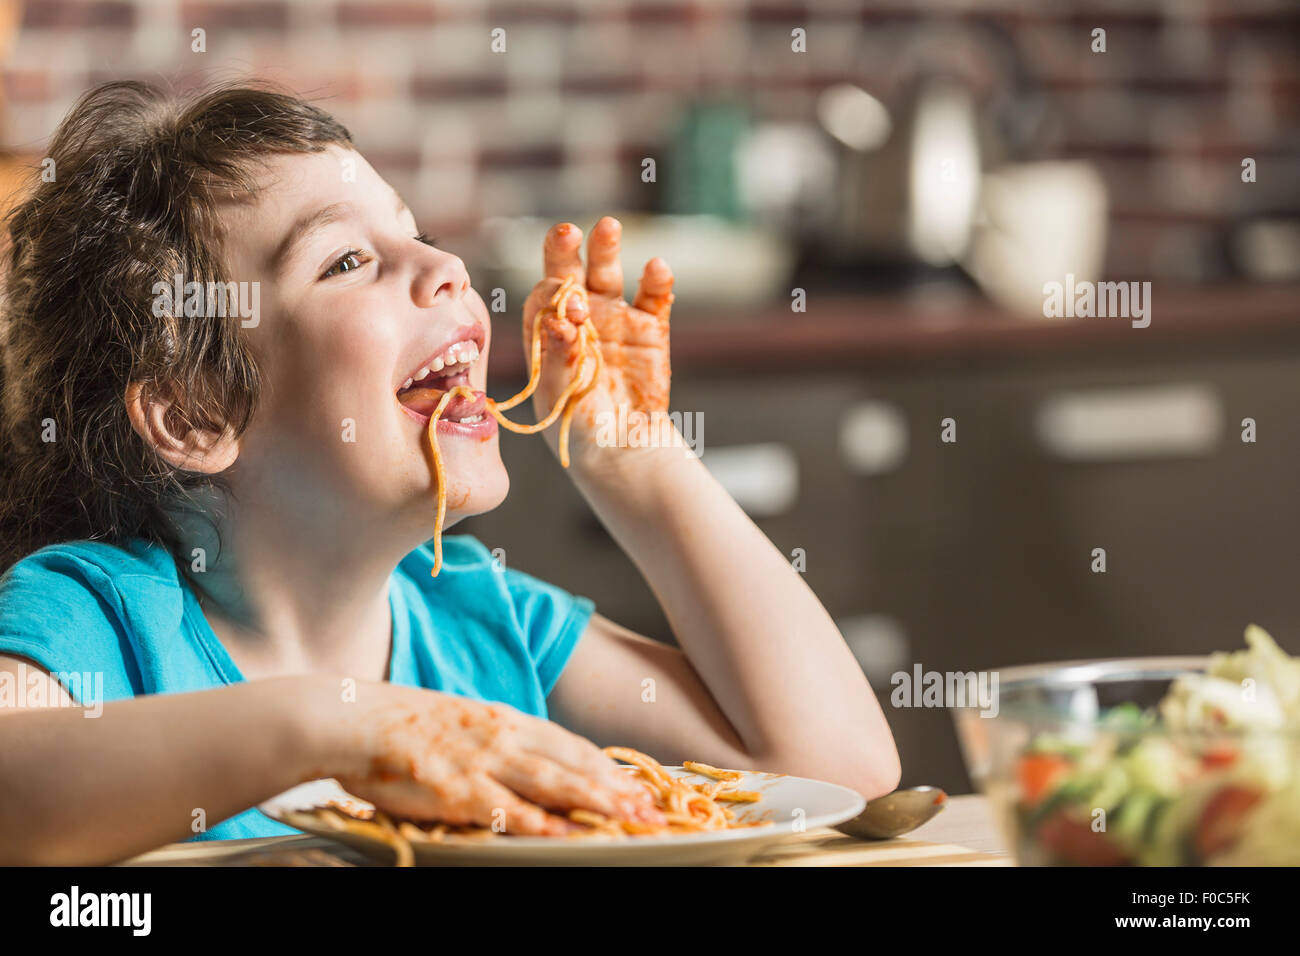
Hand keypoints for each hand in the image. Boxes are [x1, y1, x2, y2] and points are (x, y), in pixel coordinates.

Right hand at [327, 683, 664, 834]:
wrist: (351, 719)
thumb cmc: (398, 724)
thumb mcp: (459, 721)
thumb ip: (494, 739)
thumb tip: (523, 760)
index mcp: (502, 718)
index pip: (568, 743)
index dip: (605, 765)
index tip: (635, 783)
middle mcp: (502, 735)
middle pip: (573, 763)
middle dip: (616, 787)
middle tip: (651, 808)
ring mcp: (483, 762)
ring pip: (554, 784)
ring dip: (598, 803)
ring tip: (631, 819)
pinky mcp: (459, 790)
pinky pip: (511, 811)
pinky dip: (545, 823)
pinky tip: (570, 835)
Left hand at [519, 217, 676, 472]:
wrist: (622, 448)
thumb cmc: (578, 425)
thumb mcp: (558, 394)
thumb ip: (557, 356)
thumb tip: (558, 320)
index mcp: (547, 332)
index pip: (543, 298)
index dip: (552, 296)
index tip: (567, 306)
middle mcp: (578, 317)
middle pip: (568, 272)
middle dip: (564, 250)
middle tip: (567, 232)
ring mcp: (615, 319)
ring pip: (608, 274)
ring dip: (606, 249)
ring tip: (608, 227)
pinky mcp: (651, 329)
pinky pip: (655, 299)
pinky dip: (658, 282)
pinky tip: (658, 267)